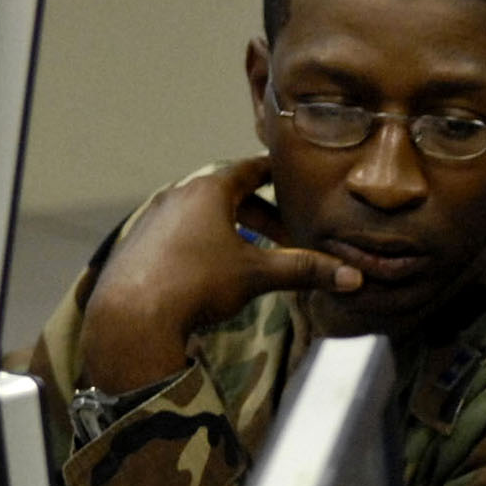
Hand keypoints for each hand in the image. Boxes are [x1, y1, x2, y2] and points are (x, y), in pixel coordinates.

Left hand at [74, 155, 362, 392]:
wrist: (131, 316)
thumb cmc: (196, 283)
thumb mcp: (257, 274)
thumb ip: (305, 270)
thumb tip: (354, 277)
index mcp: (208, 190)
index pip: (249, 169)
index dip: (274, 173)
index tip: (292, 177)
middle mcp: (178, 196)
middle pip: (228, 195)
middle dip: (260, 215)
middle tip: (285, 238)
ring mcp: (154, 219)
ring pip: (203, 216)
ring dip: (232, 230)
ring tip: (253, 256)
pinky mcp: (140, 244)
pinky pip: (181, 233)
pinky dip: (205, 243)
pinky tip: (214, 272)